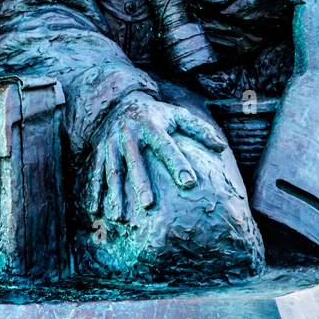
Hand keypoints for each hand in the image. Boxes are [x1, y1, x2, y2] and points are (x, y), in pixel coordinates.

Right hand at [85, 92, 226, 225]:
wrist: (120, 101)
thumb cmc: (156, 115)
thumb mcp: (177, 115)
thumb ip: (200, 130)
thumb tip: (223, 148)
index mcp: (152, 125)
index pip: (166, 146)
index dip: (178, 163)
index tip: (189, 182)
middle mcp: (129, 134)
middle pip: (135, 160)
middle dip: (141, 182)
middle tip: (149, 205)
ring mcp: (112, 143)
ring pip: (113, 170)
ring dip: (115, 194)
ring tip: (120, 217)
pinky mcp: (99, 151)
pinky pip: (96, 173)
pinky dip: (95, 192)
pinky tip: (96, 211)